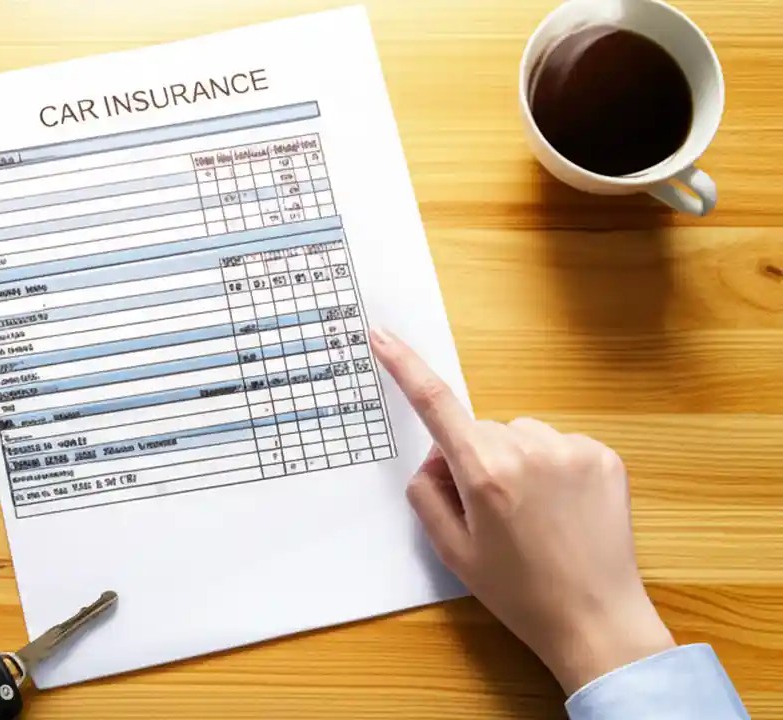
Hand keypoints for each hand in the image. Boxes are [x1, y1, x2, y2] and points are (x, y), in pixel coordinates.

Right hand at [369, 328, 673, 693]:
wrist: (596, 619)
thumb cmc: (519, 592)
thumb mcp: (451, 551)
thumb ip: (427, 493)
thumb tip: (434, 456)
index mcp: (484, 474)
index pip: (435, 405)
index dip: (405, 366)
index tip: (383, 335)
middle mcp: (528, 451)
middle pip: (479, 429)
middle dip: (474, 457)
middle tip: (489, 512)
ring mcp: (572, 450)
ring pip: (520, 434)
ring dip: (515, 460)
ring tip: (531, 513)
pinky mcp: (604, 456)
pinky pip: (558, 444)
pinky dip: (552, 467)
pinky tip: (560, 508)